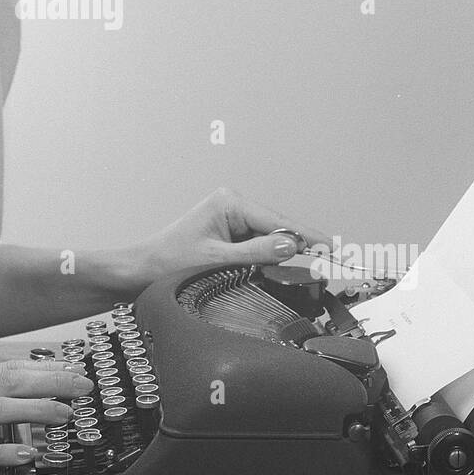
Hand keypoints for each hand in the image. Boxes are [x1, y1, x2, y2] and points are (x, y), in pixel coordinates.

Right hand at [0, 360, 94, 474]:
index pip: (10, 367)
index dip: (44, 368)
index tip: (72, 367)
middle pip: (14, 381)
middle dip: (53, 381)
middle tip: (86, 385)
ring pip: (1, 409)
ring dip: (37, 409)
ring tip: (69, 414)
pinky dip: (3, 450)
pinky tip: (27, 452)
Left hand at [125, 186, 332, 289]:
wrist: (142, 272)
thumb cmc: (169, 262)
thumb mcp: (217, 260)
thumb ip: (257, 253)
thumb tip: (291, 245)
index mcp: (230, 202)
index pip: (278, 220)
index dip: (306, 236)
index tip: (331, 248)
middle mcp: (233, 205)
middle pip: (278, 228)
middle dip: (296, 247)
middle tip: (325, 264)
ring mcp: (232, 219)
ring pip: (270, 238)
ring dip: (280, 255)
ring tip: (298, 270)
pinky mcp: (230, 234)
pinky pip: (259, 245)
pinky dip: (268, 258)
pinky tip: (274, 269)